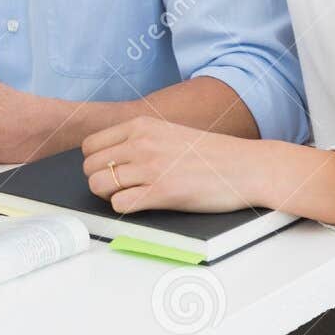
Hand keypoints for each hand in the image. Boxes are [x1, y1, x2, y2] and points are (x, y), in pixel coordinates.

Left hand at [80, 115, 260, 213]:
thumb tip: (112, 157)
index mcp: (142, 125)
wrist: (245, 167)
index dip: (96, 161)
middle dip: (99, 180)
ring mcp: (150, 168)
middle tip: (119, 187)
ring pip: (99, 185)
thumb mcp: (169, 133)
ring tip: (130, 196)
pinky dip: (124, 208)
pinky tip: (142, 204)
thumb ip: (140, 140)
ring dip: (109, 196)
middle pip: (90, 166)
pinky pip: (120, 204)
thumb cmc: (211, 154)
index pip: (90, 145)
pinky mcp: (161, 193)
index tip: (110, 170)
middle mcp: (141, 143)